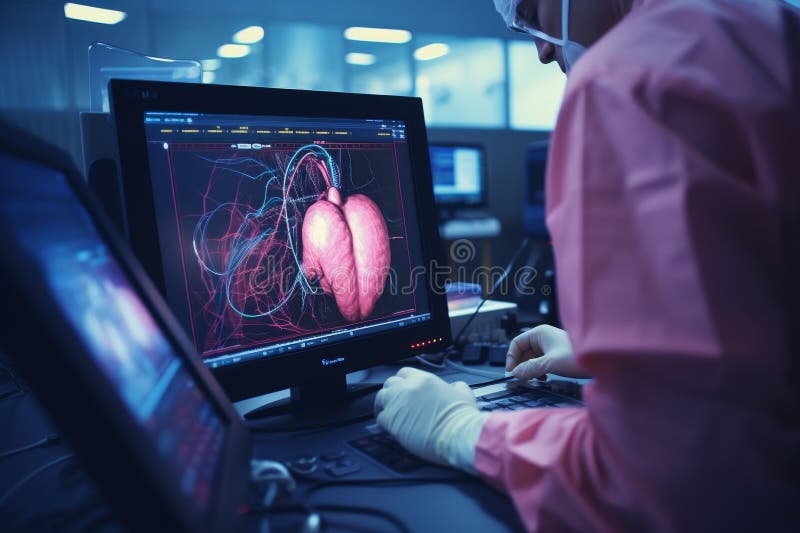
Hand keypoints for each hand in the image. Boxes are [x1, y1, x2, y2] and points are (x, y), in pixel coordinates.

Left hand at [374, 367, 488, 472]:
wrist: (458, 434)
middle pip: (390, 383)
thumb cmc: (461, 418)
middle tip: (395, 402)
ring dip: (383, 404)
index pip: (404, 373)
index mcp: (425, 379)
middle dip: (392, 392)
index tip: (404, 390)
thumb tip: (455, 387)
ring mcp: (398, 403)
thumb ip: (456, 387)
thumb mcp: (464, 394)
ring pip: (380, 397)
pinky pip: (380, 417)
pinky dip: (383, 421)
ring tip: (388, 413)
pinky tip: (389, 427)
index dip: (403, 382)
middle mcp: (408, 387)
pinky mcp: (391, 420)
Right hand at [506, 325, 589, 379]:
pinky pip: (541, 363)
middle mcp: (544, 338)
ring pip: (532, 358)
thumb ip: (530, 368)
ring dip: (529, 369)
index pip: (516, 343)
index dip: (511, 357)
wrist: (600, 361)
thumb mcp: (549, 364)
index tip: (511, 372)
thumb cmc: (577, 356)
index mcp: (539, 333)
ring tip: (531, 379)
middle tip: (519, 378)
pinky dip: (538, 371)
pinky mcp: (557, 356)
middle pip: (523, 351)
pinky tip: (542, 378)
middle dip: (520, 365)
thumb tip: (515, 374)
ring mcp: (550, 347)